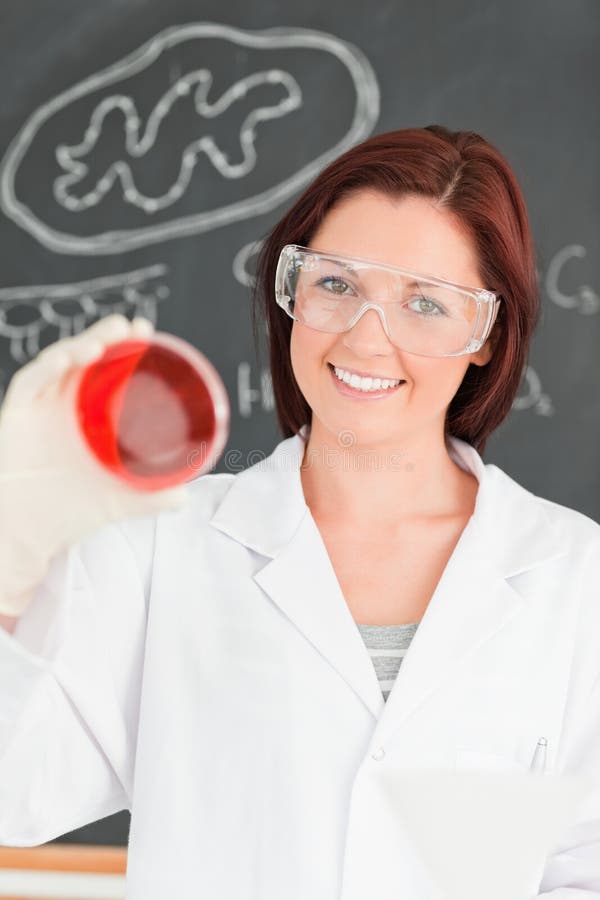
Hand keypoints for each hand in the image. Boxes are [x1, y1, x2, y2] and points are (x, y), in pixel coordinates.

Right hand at [0, 314, 188, 614]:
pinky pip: (29, 382)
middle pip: (83, 357)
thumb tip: (184, 495)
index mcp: (86, 415)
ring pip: (58, 363)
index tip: (148, 333)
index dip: (124, 348)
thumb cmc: (67, 511)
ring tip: (105, 340)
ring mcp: (38, 408)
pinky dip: (49, 366)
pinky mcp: (15, 415)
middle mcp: (61, 404)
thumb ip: (150, 498)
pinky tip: (70, 357)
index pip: (105, 370)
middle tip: (133, 327)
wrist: (26, 535)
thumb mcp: (117, 501)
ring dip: (81, 345)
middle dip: (107, 336)